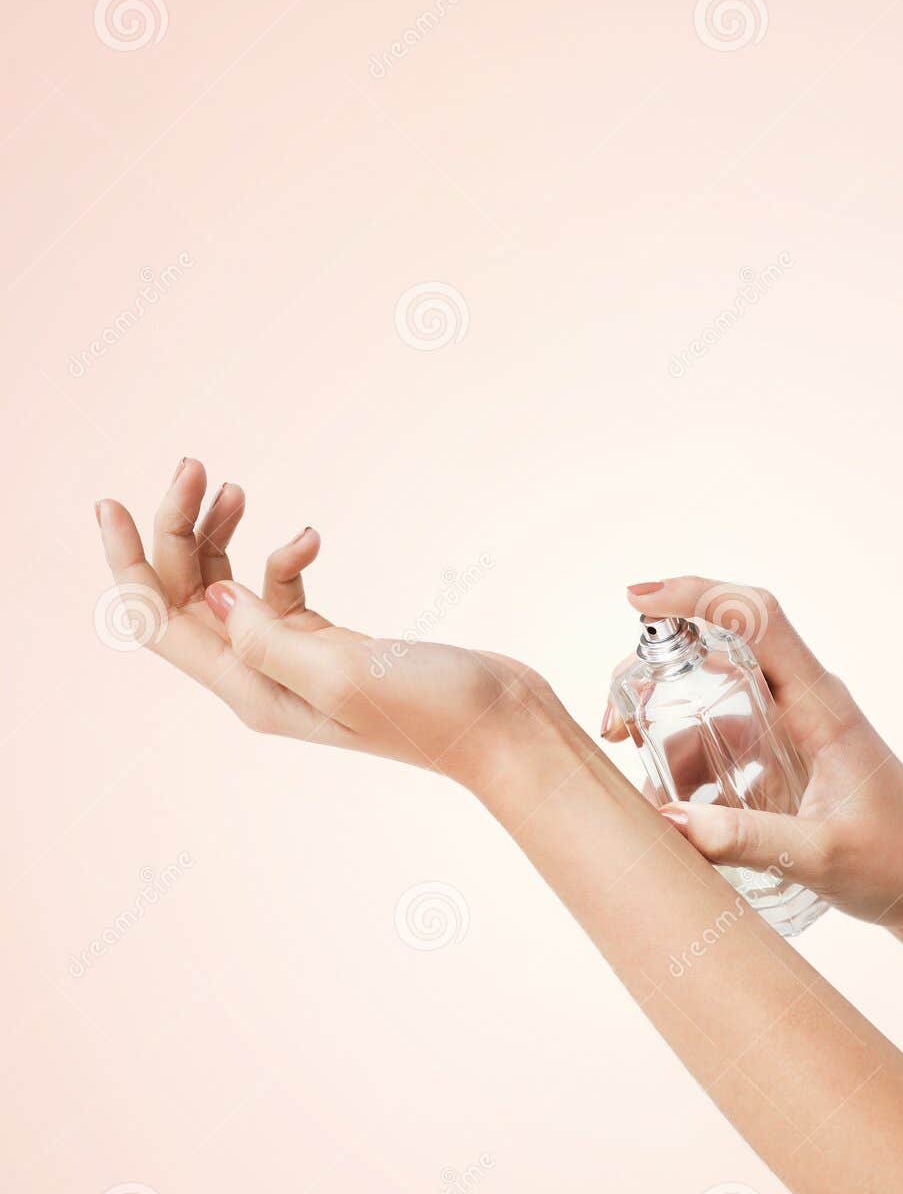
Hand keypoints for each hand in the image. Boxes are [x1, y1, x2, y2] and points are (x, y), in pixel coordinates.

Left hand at [94, 457, 547, 784]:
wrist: (503, 728)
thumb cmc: (433, 711)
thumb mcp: (343, 673)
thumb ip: (268, 638)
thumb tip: (213, 595)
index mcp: (253, 690)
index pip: (161, 623)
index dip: (127, 564)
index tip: (109, 503)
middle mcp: (263, 677)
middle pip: (188, 595)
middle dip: (178, 528)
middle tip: (195, 464)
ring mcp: (296, 660)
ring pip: (228, 586)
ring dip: (220, 535)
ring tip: (235, 486)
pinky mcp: (331, 643)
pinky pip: (281, 589)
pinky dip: (284, 555)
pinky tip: (309, 535)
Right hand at [602, 577, 902, 928]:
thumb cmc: (900, 862)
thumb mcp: (819, 855)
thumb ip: (744, 841)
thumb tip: (666, 822)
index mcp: (821, 704)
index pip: (756, 618)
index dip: (697, 595)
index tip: (638, 599)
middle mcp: (805, 705)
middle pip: (718, 654)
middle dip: (656, 677)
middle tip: (613, 728)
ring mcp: (795, 733)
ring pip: (713, 710)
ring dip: (669, 741)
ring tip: (645, 796)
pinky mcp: (787, 764)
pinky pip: (724, 749)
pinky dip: (692, 773)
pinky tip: (680, 816)